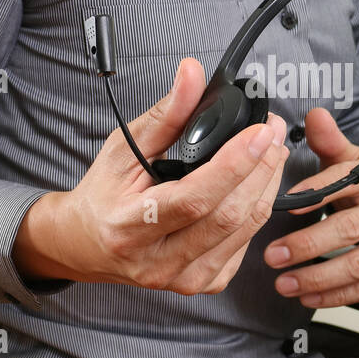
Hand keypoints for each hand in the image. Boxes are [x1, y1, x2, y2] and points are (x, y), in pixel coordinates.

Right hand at [15, 58, 288, 294]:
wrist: (85, 245)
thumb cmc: (103, 195)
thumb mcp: (123, 149)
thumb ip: (164, 114)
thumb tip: (192, 74)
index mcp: (129, 227)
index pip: (193, 199)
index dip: (233, 165)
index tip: (260, 132)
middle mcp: (156, 261)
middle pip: (229, 216)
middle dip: (261, 169)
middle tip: (272, 133)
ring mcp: (181, 278)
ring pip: (245, 230)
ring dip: (267, 186)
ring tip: (271, 151)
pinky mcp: (201, 284)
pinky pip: (244, 246)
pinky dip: (255, 211)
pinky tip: (254, 187)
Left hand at [264, 107, 358, 308]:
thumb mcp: (357, 160)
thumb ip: (330, 143)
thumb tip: (314, 116)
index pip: (345, 184)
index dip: (314, 195)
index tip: (285, 207)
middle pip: (349, 231)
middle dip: (306, 246)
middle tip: (272, 256)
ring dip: (316, 278)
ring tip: (283, 282)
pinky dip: (336, 296)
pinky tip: (308, 296)